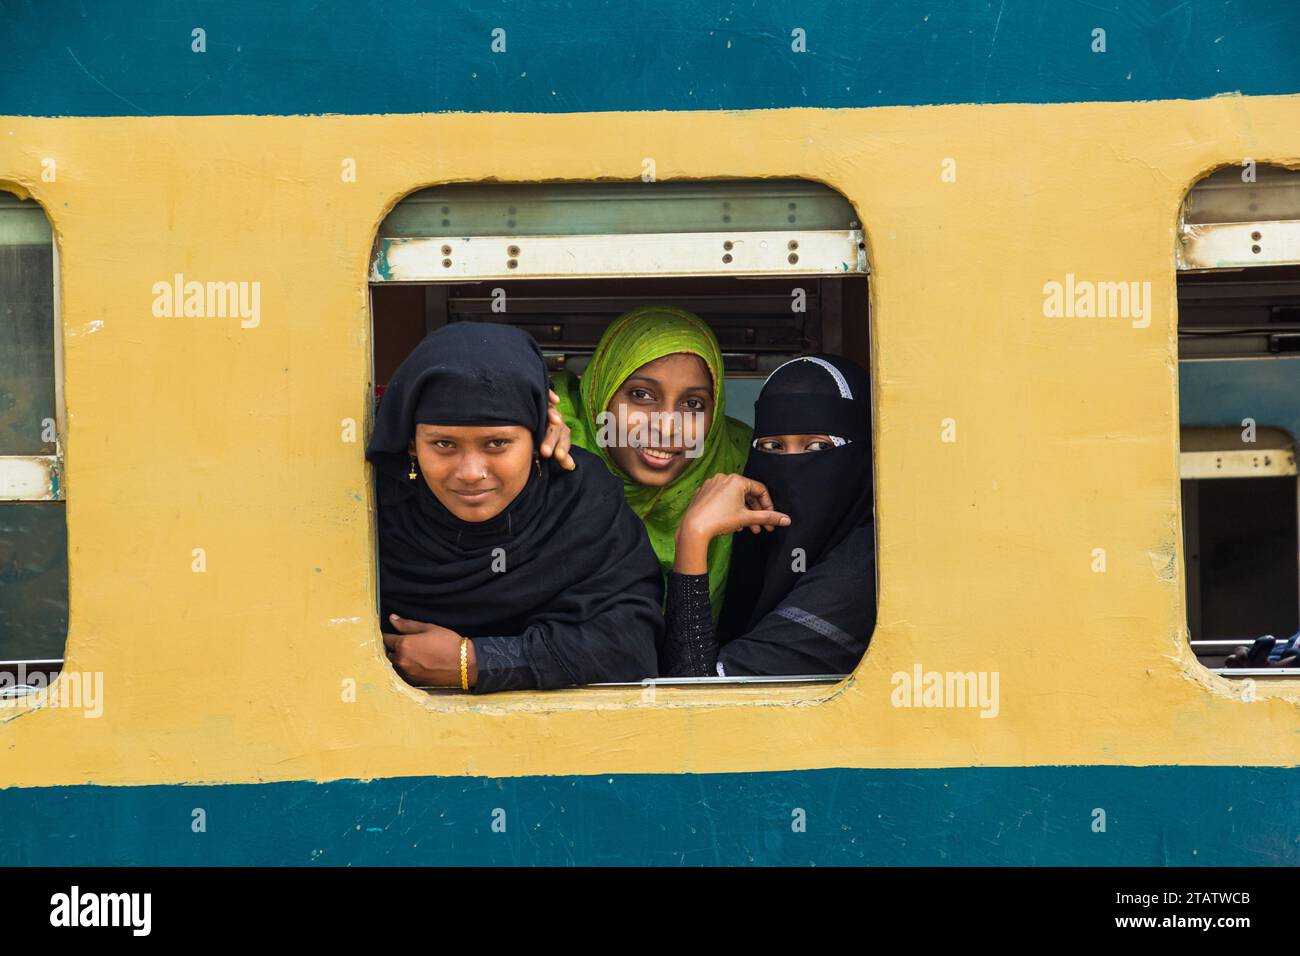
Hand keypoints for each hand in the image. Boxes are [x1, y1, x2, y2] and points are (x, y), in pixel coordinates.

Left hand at [384, 614, 475, 687]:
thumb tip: (392, 618)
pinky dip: (407, 668)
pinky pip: (403, 673)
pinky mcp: (413, 682)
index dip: (388, 634)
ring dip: (400, 658)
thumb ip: (407, 624)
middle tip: (406, 643)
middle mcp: (401, 660)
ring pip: (395, 664)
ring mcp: (406, 673)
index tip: (391, 632)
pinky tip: (418, 664)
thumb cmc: (448, 643)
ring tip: (413, 654)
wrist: (464, 666)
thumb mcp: (429, 628)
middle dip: (394, 647)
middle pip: (389, 652)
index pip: (386, 638)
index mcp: (403, 644)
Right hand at [539, 389, 574, 470]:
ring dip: (554, 415)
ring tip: (555, 420)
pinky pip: (547, 393)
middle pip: (556, 429)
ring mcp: (548, 407)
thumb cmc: (538, 434)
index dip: (562, 448)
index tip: (559, 458)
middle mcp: (555, 419)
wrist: (526, 412)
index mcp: (559, 431)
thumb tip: (571, 467)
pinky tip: (555, 399)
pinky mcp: (539, 396)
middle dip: (552, 440)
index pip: (563, 440)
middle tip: (546, 452)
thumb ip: (560, 454)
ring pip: (551, 411)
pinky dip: (551, 395)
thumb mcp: (548, 446)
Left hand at [673, 474, 789, 573]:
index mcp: (736, 480)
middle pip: (747, 494)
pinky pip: (722, 499)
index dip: (768, 505)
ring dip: (743, 513)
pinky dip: (730, 510)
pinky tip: (732, 523)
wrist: (694, 528)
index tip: (770, 517)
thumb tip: (785, 519)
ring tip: (747, 528)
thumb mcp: (748, 518)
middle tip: (761, 526)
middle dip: (755, 512)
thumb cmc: (719, 520)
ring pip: (734, 498)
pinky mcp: (703, 493)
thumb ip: (768, 517)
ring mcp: (712, 485)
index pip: (760, 489)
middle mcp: (723, 478)